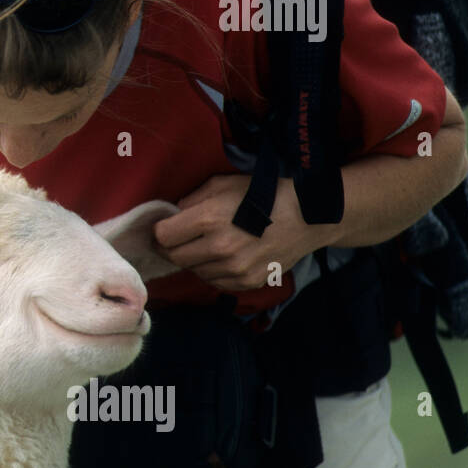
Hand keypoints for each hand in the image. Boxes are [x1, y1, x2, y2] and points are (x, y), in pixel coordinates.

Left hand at [151, 174, 336, 291]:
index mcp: (209, 220)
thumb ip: (191, 200)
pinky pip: (215, 282)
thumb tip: (172, 215)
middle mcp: (220, 248)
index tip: (164, 227)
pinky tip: (221, 257)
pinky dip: (211, 271)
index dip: (159, 231)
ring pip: (194, 271)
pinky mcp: (247, 282)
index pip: (163, 236)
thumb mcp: (223, 185)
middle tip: (174, 240)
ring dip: (192, 260)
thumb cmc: (263, 194)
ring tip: (203, 245)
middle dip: (170, 248)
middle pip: (175, 257)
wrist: (307, 217)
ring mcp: (235, 269)